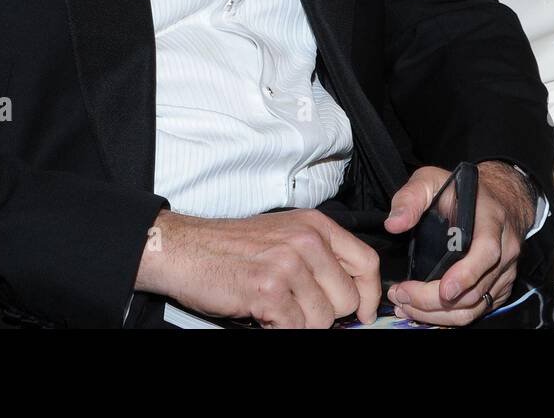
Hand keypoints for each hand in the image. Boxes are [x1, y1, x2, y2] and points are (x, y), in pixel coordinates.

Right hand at [135, 208, 381, 327]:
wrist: (184, 249)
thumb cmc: (231, 247)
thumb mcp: (284, 235)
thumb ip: (319, 257)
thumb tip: (354, 295)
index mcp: (315, 224)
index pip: (367, 262)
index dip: (370, 294)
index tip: (363, 313)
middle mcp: (307, 240)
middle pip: (348, 298)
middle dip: (325, 313)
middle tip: (294, 308)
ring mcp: (289, 264)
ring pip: (324, 319)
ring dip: (300, 323)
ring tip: (273, 307)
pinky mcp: (269, 290)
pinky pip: (297, 329)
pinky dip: (280, 330)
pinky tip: (262, 314)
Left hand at [382, 161, 534, 325]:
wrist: (497, 198)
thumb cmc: (462, 190)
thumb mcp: (432, 179)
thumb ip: (411, 197)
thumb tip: (394, 223)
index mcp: (491, 221)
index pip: (487, 252)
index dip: (466, 275)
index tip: (443, 289)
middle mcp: (505, 250)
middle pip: (476, 289)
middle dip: (435, 300)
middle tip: (402, 296)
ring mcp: (504, 272)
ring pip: (475, 307)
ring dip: (438, 314)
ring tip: (405, 305)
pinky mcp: (499, 287)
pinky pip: (477, 310)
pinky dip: (448, 317)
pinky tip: (422, 310)